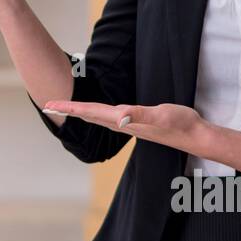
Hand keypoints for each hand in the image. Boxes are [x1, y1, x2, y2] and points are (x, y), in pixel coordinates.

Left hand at [41, 100, 212, 157]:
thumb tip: (119, 117)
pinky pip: (106, 117)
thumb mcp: (161, 114)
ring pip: (95, 117)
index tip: (48, 104)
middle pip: (87, 115)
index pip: (89, 112)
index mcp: (122, 120)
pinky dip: (93, 113)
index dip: (68, 108)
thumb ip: (139, 115)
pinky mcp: (134, 123)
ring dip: (77, 112)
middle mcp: (120, 124)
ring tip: (63, 108)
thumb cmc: (179, 123)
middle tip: (46, 105)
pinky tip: (93, 113)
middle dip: (66, 110)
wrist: (194, 136)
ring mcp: (127, 124)